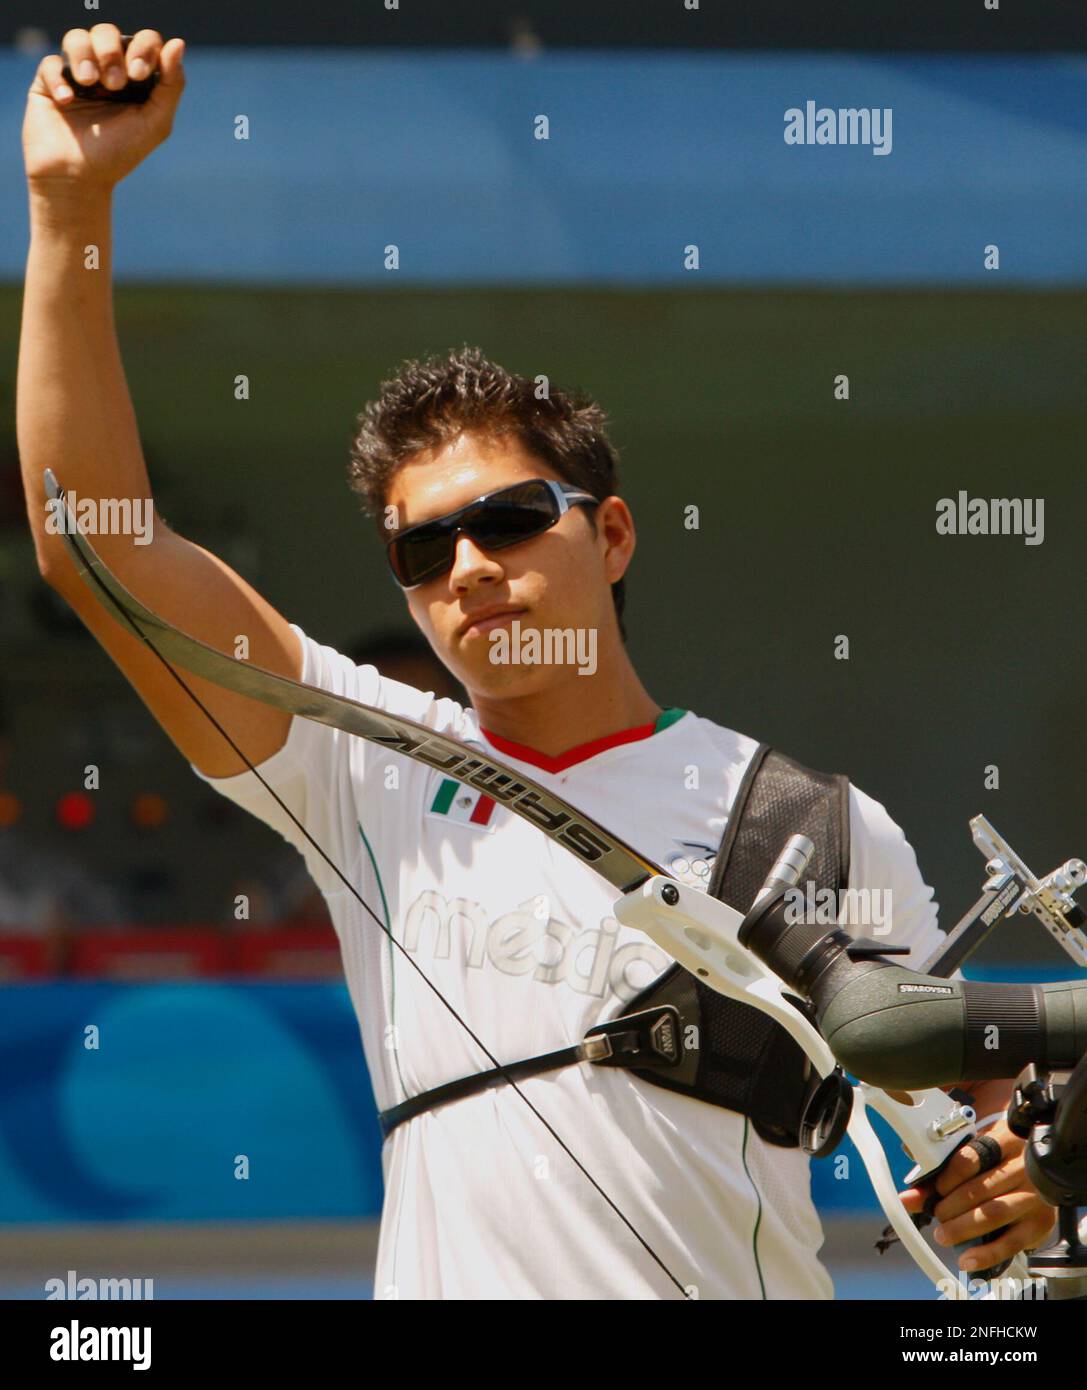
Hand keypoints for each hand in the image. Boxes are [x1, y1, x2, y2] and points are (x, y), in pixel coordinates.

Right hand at [23, 25, 185, 191]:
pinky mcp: (49, 83)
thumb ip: (172, 85)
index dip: (143, 47)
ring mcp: (76, 75)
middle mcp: (106, 71)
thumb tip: (178, 43)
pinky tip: (67, 102)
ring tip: (90, 84)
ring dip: (85, 56)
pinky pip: (51, 62)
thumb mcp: (155, 123)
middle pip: (108, 33)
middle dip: (112, 52)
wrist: (78, 178)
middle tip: (115, 84)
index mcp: (135, 77)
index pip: (143, 41)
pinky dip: (60, 78)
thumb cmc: (120, 153)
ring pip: (77, 38)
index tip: (139, 74)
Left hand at [899, 1118, 1056, 1272]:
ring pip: (994, 1213)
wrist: (1038, 1175)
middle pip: (980, 1188)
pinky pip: (1012, 1242)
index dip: (947, 1177)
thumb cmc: (996, 1164)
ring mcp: (1033, 1196)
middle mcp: (1022, 1167)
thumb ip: (940, 1176)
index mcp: (1003, 1141)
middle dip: (950, 1206)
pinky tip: (967, 1259)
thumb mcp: (972, 1159)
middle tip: (936, 1215)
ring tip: (942, 1235)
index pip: (970, 1158)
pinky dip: (986, 1254)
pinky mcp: (1039, 1223)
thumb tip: (908, 1199)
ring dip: (962, 1228)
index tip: (934, 1190)